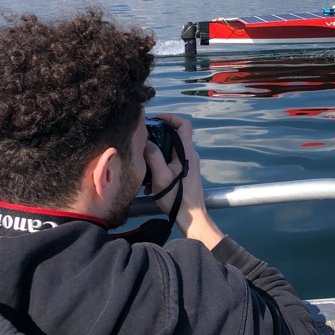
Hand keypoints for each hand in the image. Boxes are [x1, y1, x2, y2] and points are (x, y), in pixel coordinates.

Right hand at [143, 113, 223, 247]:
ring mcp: (189, 163)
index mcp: (186, 152)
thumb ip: (153, 157)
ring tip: (144, 164)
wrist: (191, 216)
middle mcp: (189, 154)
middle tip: (143, 140)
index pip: (184, 124)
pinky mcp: (186, 172)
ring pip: (172, 149)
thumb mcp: (161, 177)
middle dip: (158, 136)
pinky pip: (172, 161)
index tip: (156, 118)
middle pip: (175, 135)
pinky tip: (150, 180)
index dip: (171, 117)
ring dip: (157, 154)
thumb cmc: (177, 197)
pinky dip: (161, 165)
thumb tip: (145, 141)